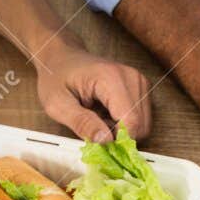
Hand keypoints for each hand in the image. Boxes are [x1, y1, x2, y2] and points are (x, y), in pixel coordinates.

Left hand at [35, 37, 151, 143]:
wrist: (62, 57)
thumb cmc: (56, 78)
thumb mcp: (57, 104)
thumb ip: (81, 123)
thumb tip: (106, 141)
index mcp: (111, 78)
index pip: (131, 122)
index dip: (117, 141)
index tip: (97, 142)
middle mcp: (132, 77)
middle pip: (140, 126)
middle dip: (119, 136)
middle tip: (94, 127)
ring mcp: (140, 81)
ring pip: (143, 125)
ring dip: (121, 131)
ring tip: (99, 118)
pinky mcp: (142, 87)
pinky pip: (141, 119)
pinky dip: (125, 124)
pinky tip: (107, 114)